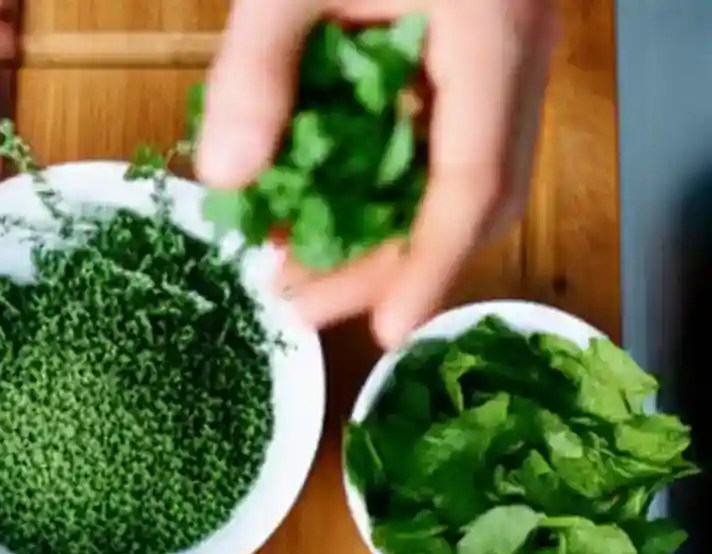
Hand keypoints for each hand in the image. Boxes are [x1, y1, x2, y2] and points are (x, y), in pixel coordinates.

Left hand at [197, 0, 557, 347]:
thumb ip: (256, 70)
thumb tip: (227, 181)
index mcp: (490, 36)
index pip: (472, 183)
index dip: (427, 267)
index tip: (379, 331)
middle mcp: (512, 59)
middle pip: (469, 196)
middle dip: (386, 261)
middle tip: (296, 296)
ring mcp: (498, 58)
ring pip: (453, 174)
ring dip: (377, 225)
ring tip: (291, 255)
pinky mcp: (470, 53)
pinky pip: (435, 137)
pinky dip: (375, 178)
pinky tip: (311, 193)